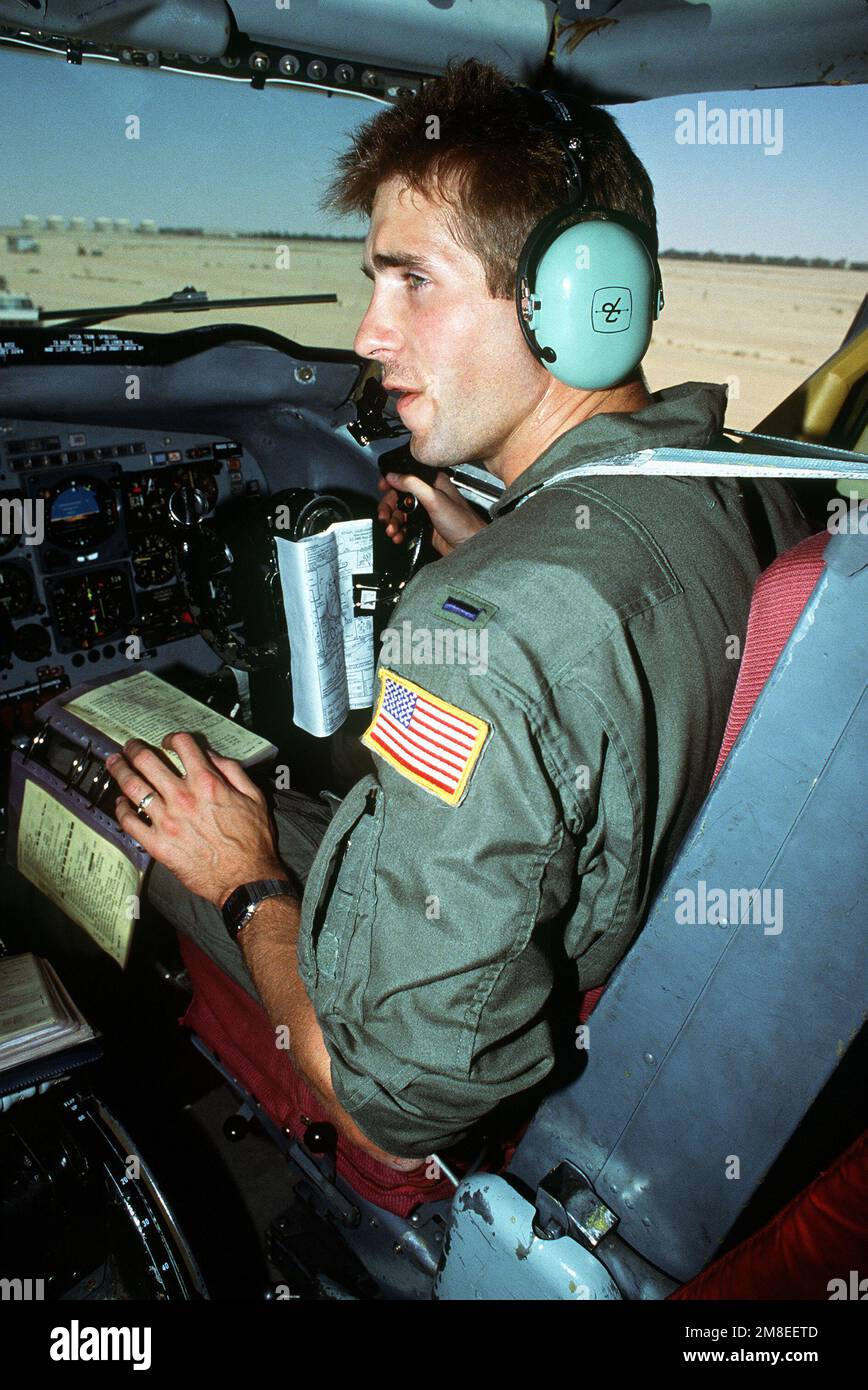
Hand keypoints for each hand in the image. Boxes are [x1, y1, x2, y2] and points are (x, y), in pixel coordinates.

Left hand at [107, 733, 286, 909]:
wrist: (246, 879)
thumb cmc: (253, 840)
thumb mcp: (254, 796)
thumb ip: (231, 770)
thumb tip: (209, 755)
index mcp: (207, 782)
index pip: (183, 745)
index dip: (172, 738)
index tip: (168, 742)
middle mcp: (183, 797)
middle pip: (147, 761)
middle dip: (134, 749)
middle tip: (130, 747)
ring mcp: (166, 820)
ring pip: (132, 787)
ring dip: (120, 770)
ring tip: (114, 764)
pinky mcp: (157, 844)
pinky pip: (129, 821)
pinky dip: (121, 808)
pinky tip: (121, 802)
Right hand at [377, 469, 486, 557]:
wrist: (469, 548)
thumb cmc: (462, 523)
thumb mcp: (434, 498)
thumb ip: (412, 484)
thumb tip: (393, 475)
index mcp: (433, 483)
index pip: (407, 476)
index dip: (392, 481)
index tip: (382, 487)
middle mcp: (428, 495)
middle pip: (399, 496)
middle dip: (389, 507)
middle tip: (384, 516)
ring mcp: (425, 511)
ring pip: (400, 513)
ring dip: (392, 522)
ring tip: (392, 530)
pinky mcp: (423, 526)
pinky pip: (404, 526)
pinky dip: (398, 531)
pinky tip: (397, 536)